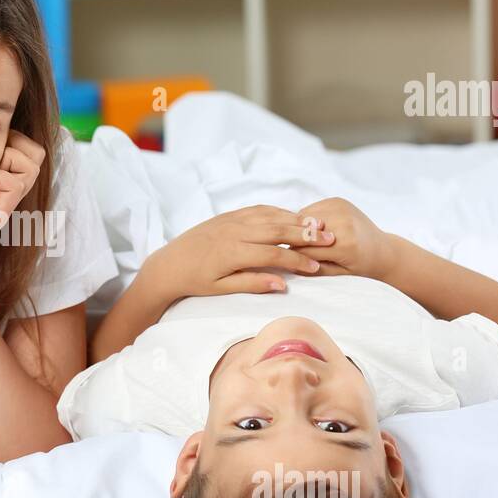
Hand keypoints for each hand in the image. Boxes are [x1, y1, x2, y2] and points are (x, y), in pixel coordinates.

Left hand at [0, 130, 45, 286]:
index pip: (29, 145)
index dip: (11, 139)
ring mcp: (10, 201)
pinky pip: (14, 182)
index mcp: (4, 178)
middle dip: (11, 147)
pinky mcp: (4, 213)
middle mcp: (12, 189)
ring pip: (31, 162)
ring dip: (4, 162)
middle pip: (35, 151)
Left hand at [143, 205, 332, 301]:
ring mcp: (231, 220)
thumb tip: (282, 285)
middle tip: (329, 239)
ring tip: (318, 227)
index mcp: (232, 253)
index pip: (273, 255)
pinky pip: (258, 209)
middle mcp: (234, 232)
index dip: (297, 260)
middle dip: (305, 235)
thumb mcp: (220, 289)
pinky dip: (278, 212)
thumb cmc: (194, 281)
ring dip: (295, 220)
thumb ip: (252, 284)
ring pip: (270, 216)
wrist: (169, 263)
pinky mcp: (228, 215)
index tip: (316, 267)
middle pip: (277, 230)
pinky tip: (292, 217)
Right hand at [292, 197, 395, 278]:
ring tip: (301, 240)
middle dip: (295, 242)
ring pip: (303, 218)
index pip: (304, 250)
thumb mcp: (337, 274)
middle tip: (290, 250)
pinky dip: (306, 219)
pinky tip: (311, 229)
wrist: (382, 250)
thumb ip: (313, 269)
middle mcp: (343, 222)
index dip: (294, 258)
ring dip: (298, 229)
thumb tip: (286, 264)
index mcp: (345, 244)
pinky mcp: (337, 200)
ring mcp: (341, 208)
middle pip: (302, 232)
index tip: (289, 263)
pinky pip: (310, 209)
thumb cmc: (360, 266)